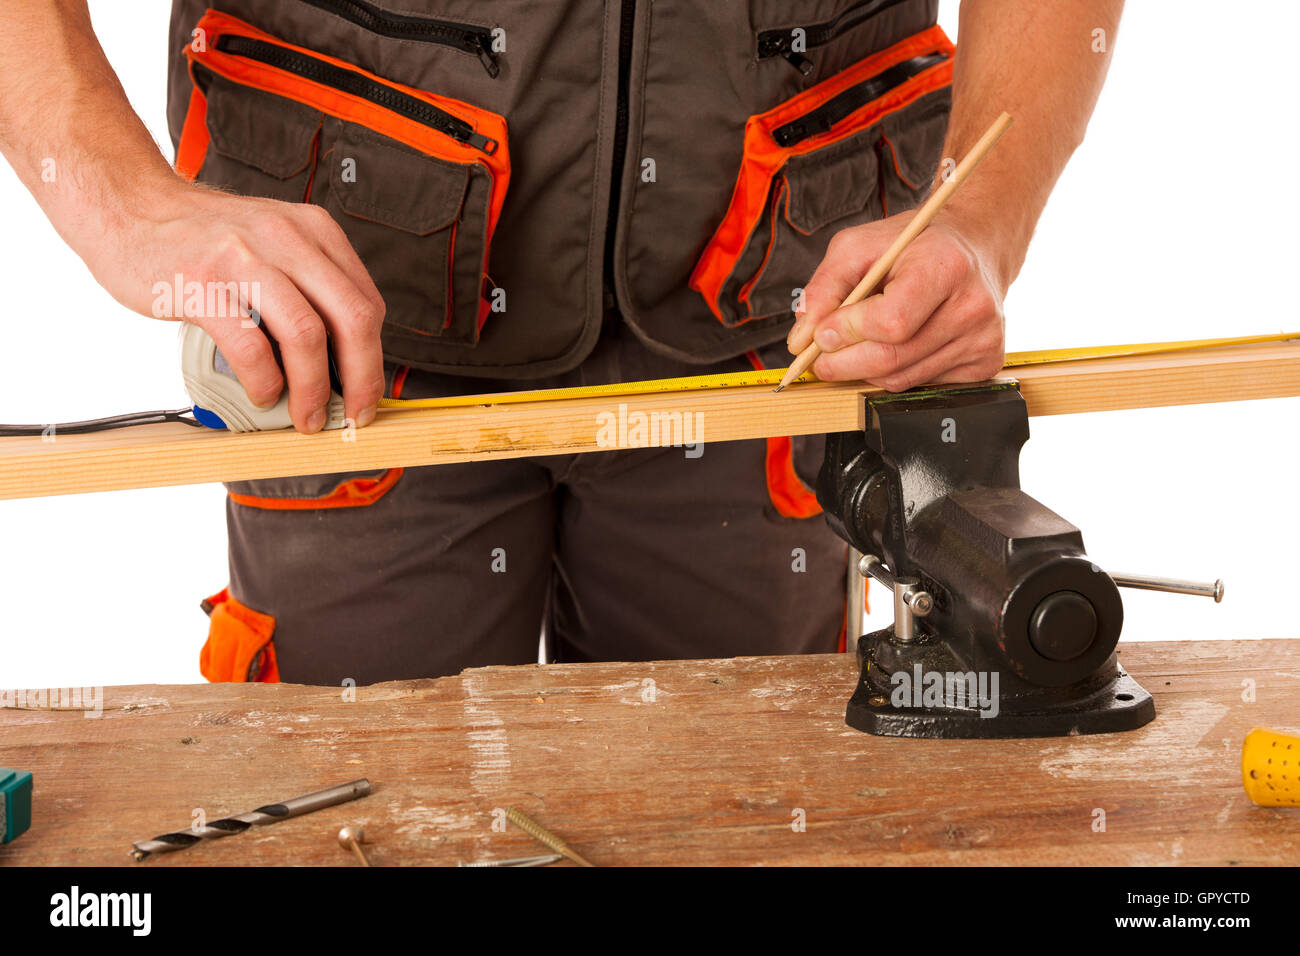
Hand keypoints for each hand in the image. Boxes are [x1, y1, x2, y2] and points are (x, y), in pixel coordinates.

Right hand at [88, 176, 385, 433]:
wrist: (129, 208)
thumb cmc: (204, 240)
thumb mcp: (274, 244)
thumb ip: (309, 289)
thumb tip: (342, 364)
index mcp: (314, 231)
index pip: (368, 304)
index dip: (375, 360)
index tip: (368, 394)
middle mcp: (286, 238)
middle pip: (353, 320)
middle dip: (362, 379)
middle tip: (354, 415)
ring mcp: (244, 258)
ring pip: (308, 335)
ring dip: (314, 389)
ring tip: (307, 416)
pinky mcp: (203, 284)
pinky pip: (251, 346)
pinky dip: (265, 381)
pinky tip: (263, 393)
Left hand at [787, 210, 1006, 390]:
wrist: (973, 247)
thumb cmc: (913, 246)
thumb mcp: (859, 247)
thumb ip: (823, 288)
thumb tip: (800, 341)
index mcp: (946, 266)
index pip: (890, 323)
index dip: (847, 333)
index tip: (821, 334)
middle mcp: (973, 306)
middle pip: (891, 359)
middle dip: (842, 364)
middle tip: (819, 359)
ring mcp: (984, 338)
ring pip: (901, 379)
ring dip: (865, 370)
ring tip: (858, 345)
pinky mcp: (986, 362)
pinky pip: (922, 386)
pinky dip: (896, 374)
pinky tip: (897, 347)